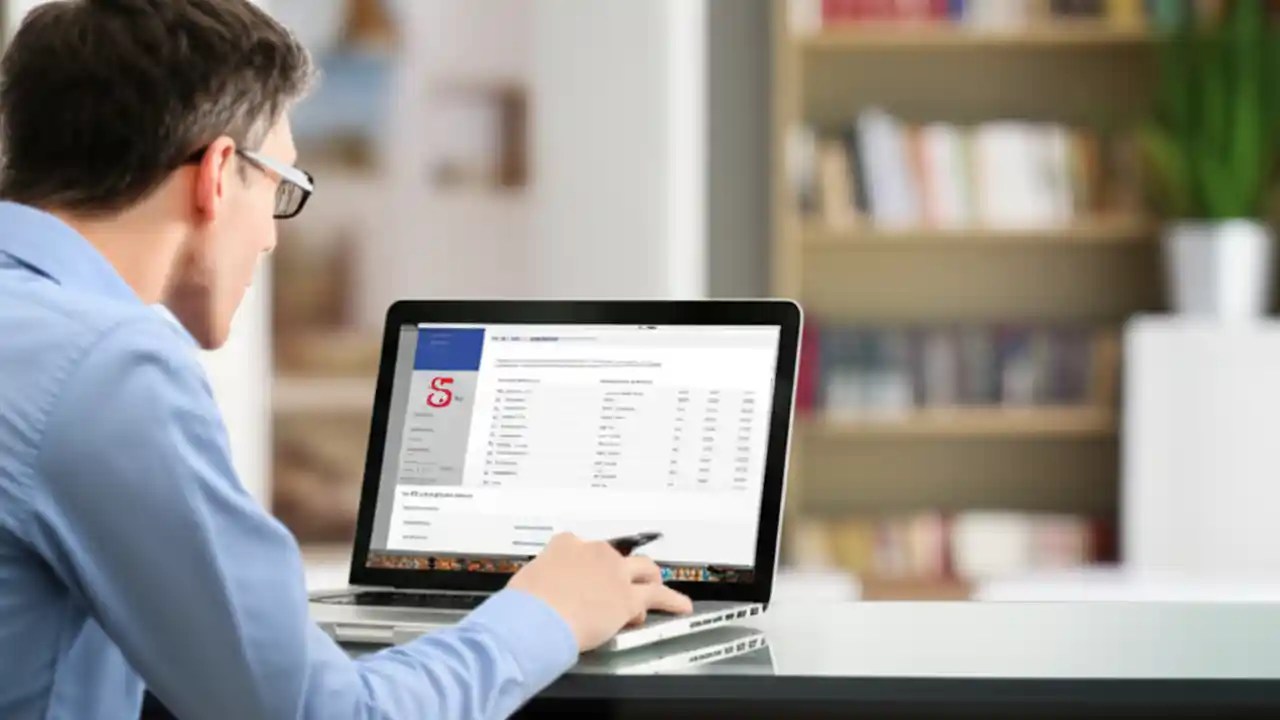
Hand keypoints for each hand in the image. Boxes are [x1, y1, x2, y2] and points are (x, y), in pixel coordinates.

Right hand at [508, 532, 693, 651]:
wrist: (536, 619)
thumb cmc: (524, 605)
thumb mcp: (526, 581)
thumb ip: (539, 580)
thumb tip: (538, 592)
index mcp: (565, 545)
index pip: (580, 546)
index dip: (585, 563)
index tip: (584, 574)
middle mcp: (594, 553)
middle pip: (615, 556)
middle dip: (618, 569)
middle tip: (616, 584)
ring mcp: (615, 574)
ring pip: (642, 569)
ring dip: (649, 578)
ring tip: (655, 586)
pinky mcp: (629, 598)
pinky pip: (658, 596)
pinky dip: (672, 601)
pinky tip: (681, 606)